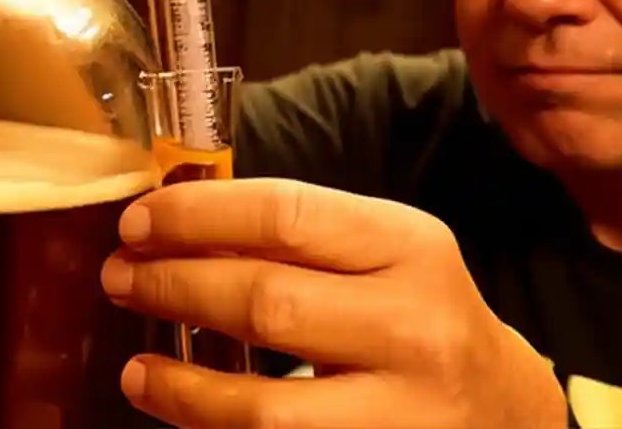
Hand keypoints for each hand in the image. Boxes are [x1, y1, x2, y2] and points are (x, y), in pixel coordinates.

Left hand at [100, 179, 566, 427]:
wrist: (502, 411)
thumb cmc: (416, 318)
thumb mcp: (380, 255)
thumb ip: (296, 236)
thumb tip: (173, 225)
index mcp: (409, 247)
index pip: (284, 213)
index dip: (195, 215)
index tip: (138, 221)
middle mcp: (415, 326)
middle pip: (266, 301)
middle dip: (173, 286)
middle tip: (120, 278)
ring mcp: (403, 412)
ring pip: (265, 406)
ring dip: (182, 384)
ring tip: (136, 366)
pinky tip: (175, 410)